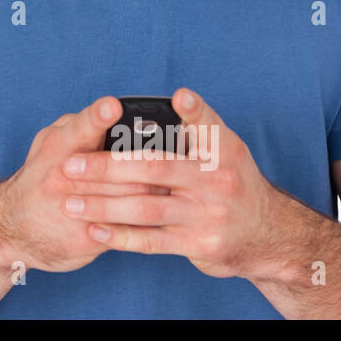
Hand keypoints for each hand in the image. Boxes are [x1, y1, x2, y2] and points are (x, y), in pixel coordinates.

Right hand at [0, 97, 173, 272]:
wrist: (11, 229)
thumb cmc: (39, 178)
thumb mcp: (49, 145)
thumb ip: (78, 127)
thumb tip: (111, 112)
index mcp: (58, 148)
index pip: (82, 129)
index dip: (98, 117)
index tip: (112, 105)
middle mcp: (64, 177)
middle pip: (121, 166)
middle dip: (151, 163)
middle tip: (172, 158)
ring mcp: (76, 209)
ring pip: (132, 196)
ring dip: (158, 190)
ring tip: (171, 185)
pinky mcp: (87, 237)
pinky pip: (127, 228)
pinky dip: (146, 220)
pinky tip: (157, 215)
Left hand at [59, 87, 281, 279]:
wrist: (270, 236)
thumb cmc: (232, 183)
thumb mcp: (226, 152)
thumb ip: (197, 130)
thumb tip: (169, 102)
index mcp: (223, 150)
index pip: (208, 126)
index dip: (194, 111)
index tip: (180, 97)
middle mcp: (218, 180)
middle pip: (156, 169)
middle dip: (107, 167)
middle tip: (70, 165)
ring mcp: (209, 214)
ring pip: (147, 207)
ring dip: (103, 205)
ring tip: (70, 202)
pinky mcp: (200, 244)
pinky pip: (153, 240)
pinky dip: (120, 236)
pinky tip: (94, 229)